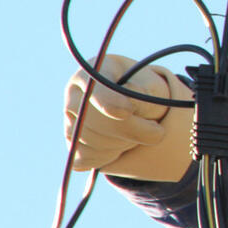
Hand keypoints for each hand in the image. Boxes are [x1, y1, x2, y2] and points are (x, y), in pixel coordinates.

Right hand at [63, 54, 193, 181]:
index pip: (93, 86)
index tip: (127, 111)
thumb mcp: (151, 86)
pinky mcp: (72, 143)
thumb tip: (129, 106)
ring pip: (90, 141)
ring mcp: (70, 119)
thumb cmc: (145, 91)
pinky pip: (86, 157)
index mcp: (95, 70)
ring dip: (122, 143)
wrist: (139, 107)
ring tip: (141, 133)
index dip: (107, 101)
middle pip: (92, 118)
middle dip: (129, 130)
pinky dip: (109, 156)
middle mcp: (75, 94)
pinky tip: (123, 144)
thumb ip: (142, 94)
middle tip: (157, 133)